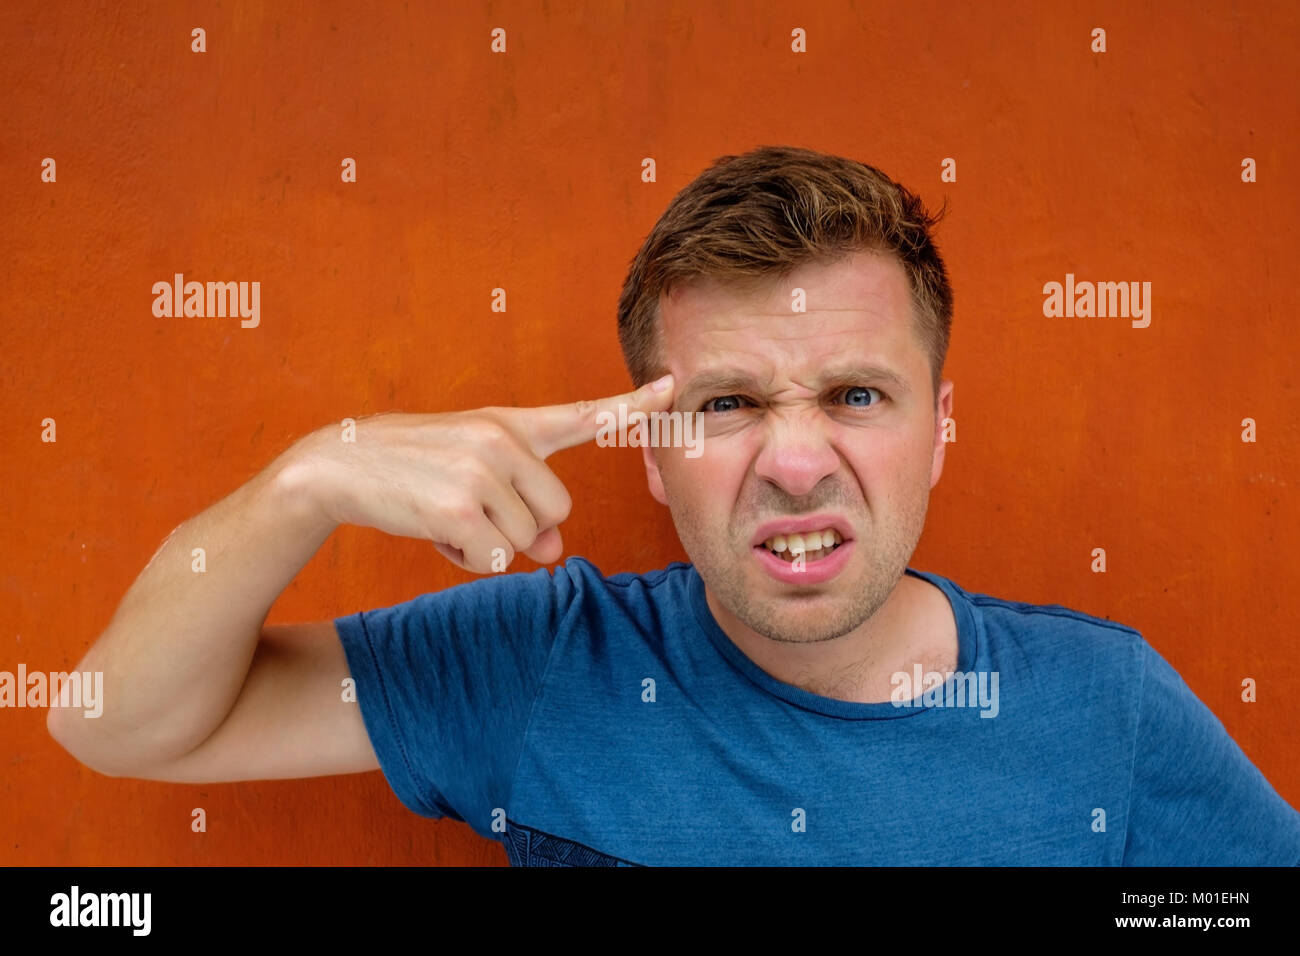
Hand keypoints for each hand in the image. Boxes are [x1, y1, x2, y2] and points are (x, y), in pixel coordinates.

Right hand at [283, 374, 674, 572]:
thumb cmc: (413, 471)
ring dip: (488, 544)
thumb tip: (554, 554)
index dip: (632, 405)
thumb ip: (526, 508)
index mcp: (509, 423)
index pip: (582, 414)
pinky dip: (468, 559)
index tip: (673, 387)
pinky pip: (495, 559)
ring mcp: (482, 470)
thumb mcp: (475, 480)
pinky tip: (435, 531)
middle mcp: (502, 438)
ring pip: (527, 541)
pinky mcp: (461, 506)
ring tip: (444, 514)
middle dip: (521, 526)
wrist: (339, 466)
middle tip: (470, 509)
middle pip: (558, 512)